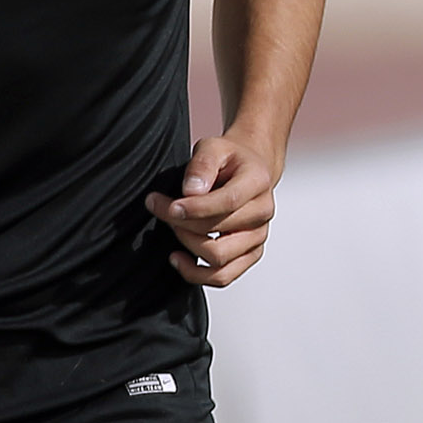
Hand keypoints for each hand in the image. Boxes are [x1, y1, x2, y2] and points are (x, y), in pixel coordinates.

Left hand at [146, 135, 279, 287]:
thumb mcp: (213, 146)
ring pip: (219, 258)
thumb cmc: (230, 159)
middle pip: (217, 231)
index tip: (167, 206)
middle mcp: (263, 212)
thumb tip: (191, 191)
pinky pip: (224, 276)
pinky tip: (178, 258)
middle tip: (159, 208)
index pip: (226, 202)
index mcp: (258, 182)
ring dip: (188, 246)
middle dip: (181, 223)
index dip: (194, 208)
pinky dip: (196, 273)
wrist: (249, 170)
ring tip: (172, 228)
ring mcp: (258, 236)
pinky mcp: (250, 254)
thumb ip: (202, 165)